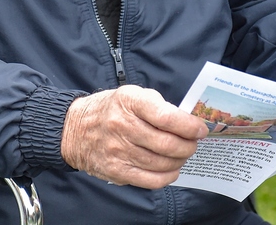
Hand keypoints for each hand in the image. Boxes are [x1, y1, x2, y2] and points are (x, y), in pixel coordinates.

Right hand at [60, 86, 208, 187]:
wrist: (75, 130)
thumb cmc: (110, 110)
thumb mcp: (131, 95)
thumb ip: (158, 106)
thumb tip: (187, 123)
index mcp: (129, 101)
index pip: (166, 117)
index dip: (189, 126)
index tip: (200, 129)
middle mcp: (122, 126)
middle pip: (167, 144)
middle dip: (188, 146)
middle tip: (193, 144)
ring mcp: (118, 150)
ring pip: (162, 163)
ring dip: (180, 161)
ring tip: (182, 155)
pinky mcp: (117, 171)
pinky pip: (151, 180)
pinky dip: (168, 176)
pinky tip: (170, 169)